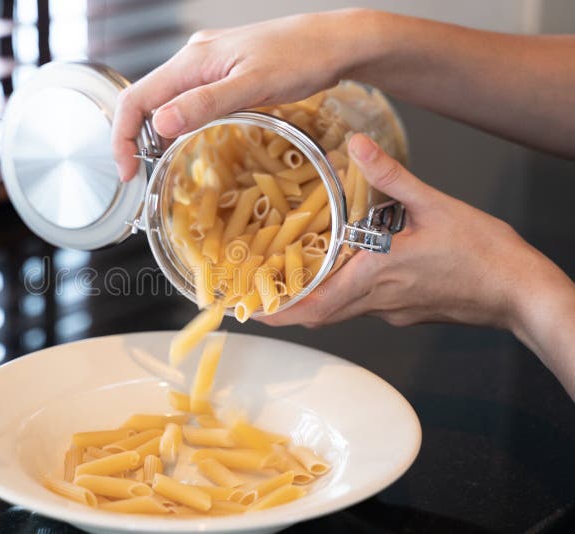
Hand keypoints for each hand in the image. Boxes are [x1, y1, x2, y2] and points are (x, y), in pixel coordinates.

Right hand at [111, 9, 377, 180]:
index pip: (136, 98)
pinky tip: (187, 142)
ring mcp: (208, 64)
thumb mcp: (253, 85)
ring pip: (165, 101)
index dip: (122, 137)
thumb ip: (206, 104)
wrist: (335, 41)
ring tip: (158, 166)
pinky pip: (188, 99)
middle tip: (140, 176)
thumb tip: (160, 124)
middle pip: (145, 99)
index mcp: (193, 61)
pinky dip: (178, 124)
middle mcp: (193, 60)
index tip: (127, 173)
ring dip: (155, 133)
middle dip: (134, 138)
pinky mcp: (223, 72)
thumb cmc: (302, 59)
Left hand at [263, 133, 574, 398]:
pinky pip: (365, 307)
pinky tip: (349, 271)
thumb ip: (391, 177)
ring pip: (343, 311)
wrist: (519, 291)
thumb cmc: (483, 253)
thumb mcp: (435, 205)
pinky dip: (346, 295)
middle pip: (323, 315)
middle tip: (264, 296)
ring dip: (318, 300)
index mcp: (378, 275)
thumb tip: (359, 147)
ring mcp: (393, 311)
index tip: (255, 312)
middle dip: (291, 309)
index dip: (282, 312)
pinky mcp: (407, 312)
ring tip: (296, 279)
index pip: (317, 305)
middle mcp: (379, 300)